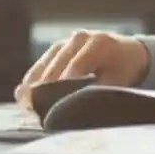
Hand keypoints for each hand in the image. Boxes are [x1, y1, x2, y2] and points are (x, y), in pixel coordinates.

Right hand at [15, 30, 148, 109]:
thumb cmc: (125, 71)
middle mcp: (78, 38)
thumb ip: (98, 92)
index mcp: (98, 43)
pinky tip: (26, 99)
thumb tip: (75, 106)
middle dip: (45, 93)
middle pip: (54, 69)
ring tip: (28, 109)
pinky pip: (39, 68)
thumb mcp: (119, 81)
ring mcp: (65, 42)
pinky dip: (33, 83)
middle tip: (37, 115)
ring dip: (34, 89)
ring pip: (43, 68)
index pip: (74, 69)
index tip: (54, 111)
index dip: (62, 91)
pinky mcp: (55, 49)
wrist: (128, 52)